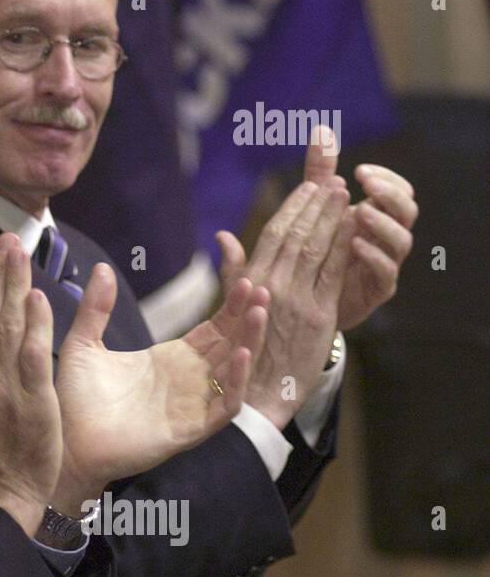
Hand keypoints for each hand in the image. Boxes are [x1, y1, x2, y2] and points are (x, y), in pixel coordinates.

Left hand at [51, 264, 267, 515]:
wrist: (65, 444)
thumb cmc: (75, 400)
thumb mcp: (84, 344)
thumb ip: (96, 308)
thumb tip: (102, 267)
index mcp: (171, 359)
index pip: (214, 328)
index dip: (232, 306)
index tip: (246, 279)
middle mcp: (188, 381)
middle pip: (231, 344)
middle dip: (248, 317)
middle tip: (263, 288)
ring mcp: (192, 405)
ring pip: (234, 372)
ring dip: (249, 342)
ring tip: (259, 313)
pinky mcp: (190, 430)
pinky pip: (223, 406)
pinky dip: (235, 382)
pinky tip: (239, 355)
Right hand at [216, 126, 355, 427]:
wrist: (256, 397)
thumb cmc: (238, 357)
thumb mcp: (227, 311)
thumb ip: (232, 270)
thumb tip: (224, 237)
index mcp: (248, 283)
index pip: (272, 235)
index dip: (292, 207)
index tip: (308, 187)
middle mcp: (270, 287)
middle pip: (296, 235)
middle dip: (316, 205)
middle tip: (332, 179)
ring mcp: (296, 299)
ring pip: (315, 248)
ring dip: (332, 216)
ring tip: (344, 194)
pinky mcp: (318, 315)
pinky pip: (332, 271)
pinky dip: (343, 244)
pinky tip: (352, 225)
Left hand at [298, 127, 416, 329]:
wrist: (302, 303)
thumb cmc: (312, 250)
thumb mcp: (313, 208)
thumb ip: (319, 172)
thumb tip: (320, 128)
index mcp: (376, 215)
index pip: (397, 190)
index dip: (385, 178)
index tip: (360, 170)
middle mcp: (385, 237)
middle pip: (407, 210)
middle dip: (389, 193)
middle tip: (365, 183)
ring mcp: (384, 263)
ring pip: (402, 240)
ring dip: (382, 223)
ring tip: (358, 212)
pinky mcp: (375, 290)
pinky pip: (386, 272)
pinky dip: (373, 256)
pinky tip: (353, 244)